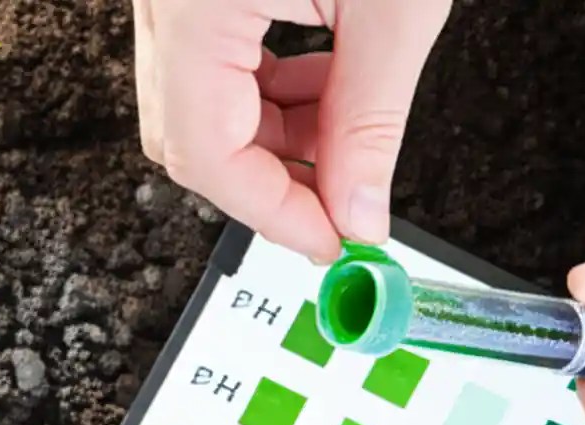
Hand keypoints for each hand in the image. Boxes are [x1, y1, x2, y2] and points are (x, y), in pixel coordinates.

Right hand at [131, 0, 450, 262]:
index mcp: (193, 3)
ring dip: (275, 140)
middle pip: (189, 136)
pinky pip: (212, 62)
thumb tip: (358, 210)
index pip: (207, 150)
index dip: (273, 212)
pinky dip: (269, 95)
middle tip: (340, 204)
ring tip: (347, 142)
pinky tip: (325, 95)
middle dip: (271, 183)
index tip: (331, 240)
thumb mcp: (395, 5)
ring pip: (200, 105)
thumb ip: (370, 118)